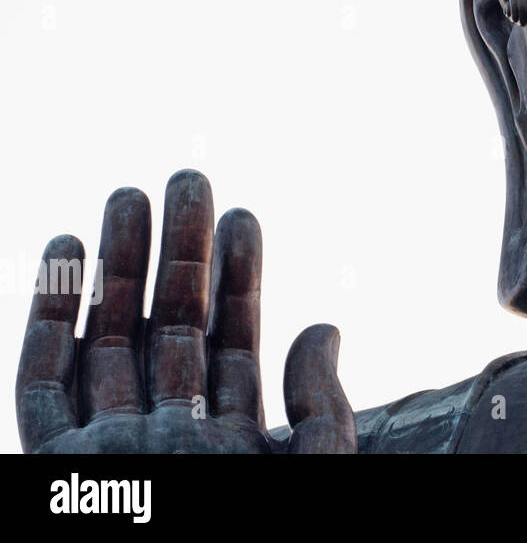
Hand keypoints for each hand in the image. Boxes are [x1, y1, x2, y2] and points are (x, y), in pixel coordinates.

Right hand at [16, 169, 354, 452]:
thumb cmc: (270, 542)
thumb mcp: (315, 468)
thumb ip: (320, 406)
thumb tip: (323, 329)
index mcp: (232, 442)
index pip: (234, 341)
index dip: (237, 275)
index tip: (241, 215)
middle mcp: (170, 438)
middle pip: (171, 326)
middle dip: (177, 252)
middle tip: (187, 180)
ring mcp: (111, 451)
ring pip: (108, 341)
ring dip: (116, 266)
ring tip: (128, 194)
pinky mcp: (56, 465)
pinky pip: (44, 384)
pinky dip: (49, 314)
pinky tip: (65, 248)